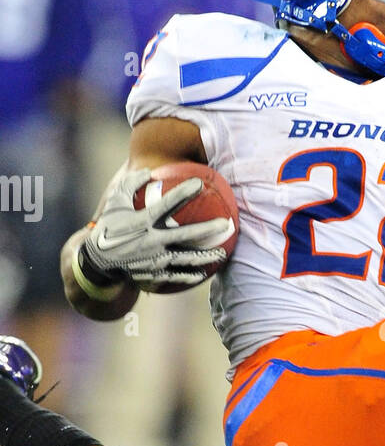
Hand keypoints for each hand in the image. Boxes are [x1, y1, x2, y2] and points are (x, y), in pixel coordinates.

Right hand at [83, 168, 234, 286]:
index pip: (168, 203)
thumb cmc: (109, 227)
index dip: (184, 192)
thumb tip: (149, 170)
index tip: (200, 183)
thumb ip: (132, 184)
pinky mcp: (154, 275)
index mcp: (144, 220)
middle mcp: (152, 240)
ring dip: (206, 255)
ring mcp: (155, 260)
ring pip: (187, 258)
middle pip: (187, 234)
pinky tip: (204, 273)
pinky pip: (177, 275)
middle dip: (209, 229)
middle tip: (227, 224)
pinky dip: (191, 274)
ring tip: (222, 251)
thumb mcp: (115, 202)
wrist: (96, 263)